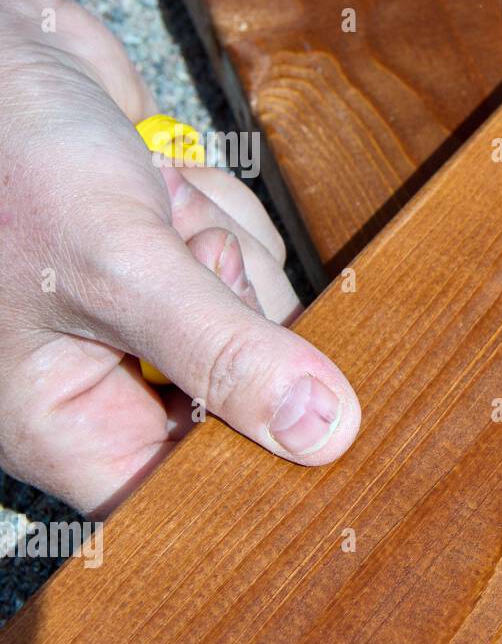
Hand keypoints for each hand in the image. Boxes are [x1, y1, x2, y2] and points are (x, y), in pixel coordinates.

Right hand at [0, 0, 359, 515]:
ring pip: (260, 309)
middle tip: (184, 251)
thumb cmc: (6, 159)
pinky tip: (159, 178)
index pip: (193, 483)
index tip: (304, 399)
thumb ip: (226, 354)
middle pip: (248, 390)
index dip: (254, 446)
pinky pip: (250, 251)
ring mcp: (147, 316)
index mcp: (67, 422)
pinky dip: (219, 206)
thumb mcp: (116, 266)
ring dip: (222, 238)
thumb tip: (327, 437)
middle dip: (233, 300)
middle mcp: (109, 381)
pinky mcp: (173, 258)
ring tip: (148, 200)